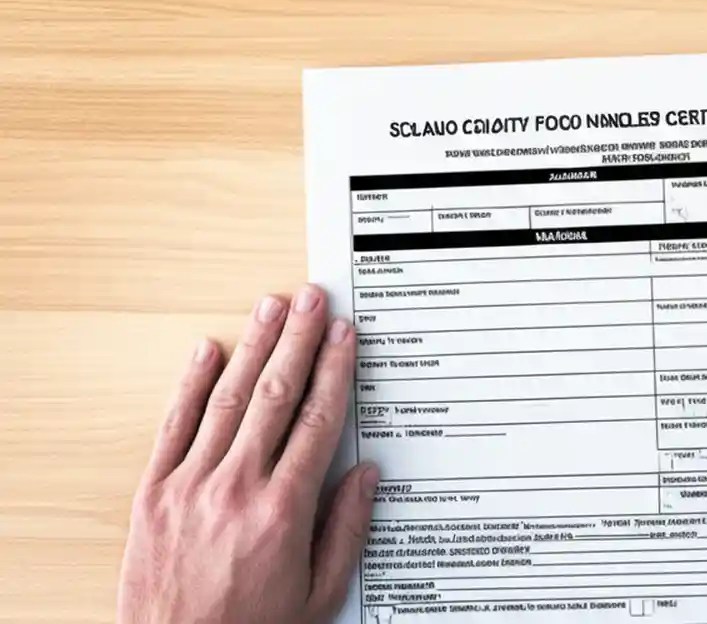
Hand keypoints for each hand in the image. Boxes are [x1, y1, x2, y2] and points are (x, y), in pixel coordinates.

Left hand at [118, 285, 377, 623]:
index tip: (343, 338)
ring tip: (271, 309)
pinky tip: (208, 352)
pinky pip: (175, 426)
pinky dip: (191, 385)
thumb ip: (346, 530)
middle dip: (298, 341)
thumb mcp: (319, 594)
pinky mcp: (153, 493)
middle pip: (276, 396)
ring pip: (228, 399)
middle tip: (312, 301)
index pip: (317, 422)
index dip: (334, 371)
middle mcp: (236, 488)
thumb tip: (366, 477)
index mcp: (283, 511)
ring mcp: (190, 486)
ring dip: (253, 347)